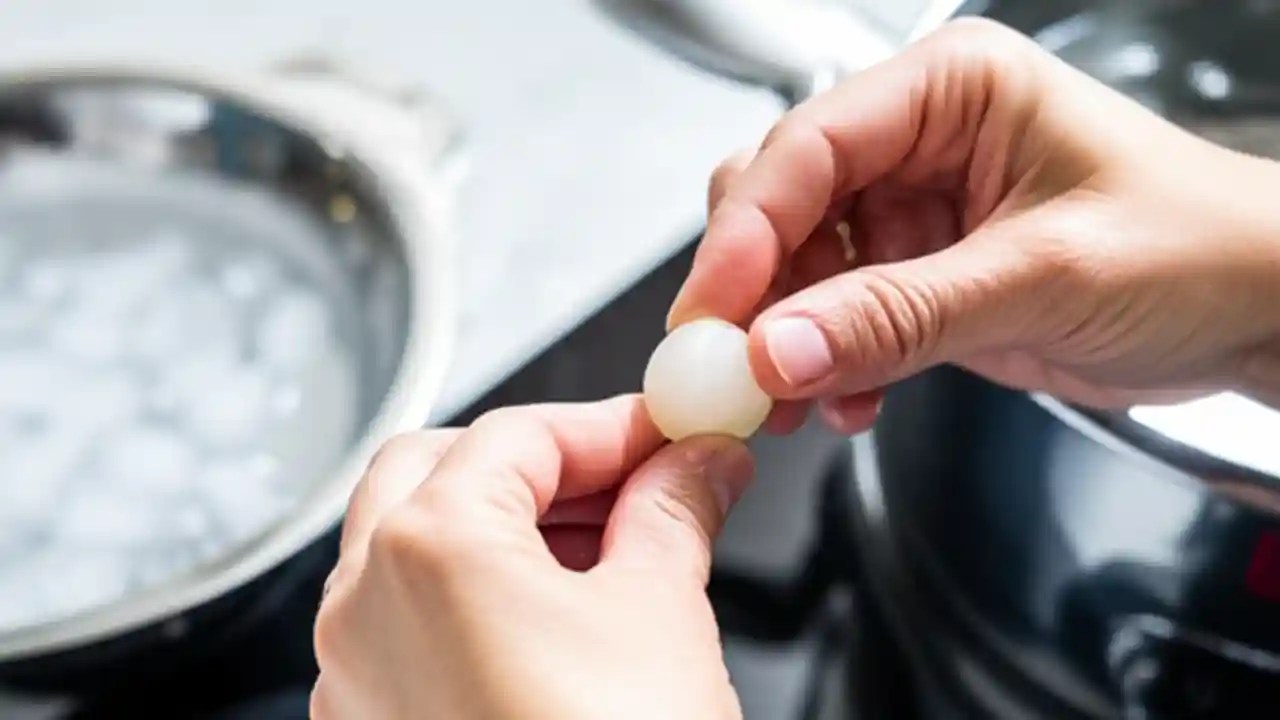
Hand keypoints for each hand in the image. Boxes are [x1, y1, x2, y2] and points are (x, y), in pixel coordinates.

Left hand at [310, 396, 751, 719]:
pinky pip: (413, 621)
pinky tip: (559, 619)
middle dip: (546, 464)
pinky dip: (480, 594)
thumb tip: (697, 465)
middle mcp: (365, 603)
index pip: (521, 434)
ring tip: (613, 548)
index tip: (672, 436)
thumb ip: (674, 510)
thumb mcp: (662, 611)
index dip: (611, 426)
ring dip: (512, 526)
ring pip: (417, 544)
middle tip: (636, 478)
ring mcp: (357, 671)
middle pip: (444, 468)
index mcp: (430, 548)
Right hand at [670, 17, 1279, 433]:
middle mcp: (919, 140)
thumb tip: (778, 349)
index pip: (809, 147)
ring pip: (794, 267)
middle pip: (781, 202)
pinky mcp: (916, 275)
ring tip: (789, 399)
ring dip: (782, 339)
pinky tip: (845, 399)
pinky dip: (824, 363)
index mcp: (952, 89)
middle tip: (733, 366)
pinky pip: (833, 316)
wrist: (1257, 313)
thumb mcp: (1043, 278)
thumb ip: (901, 314)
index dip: (747, 231)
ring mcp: (913, 211)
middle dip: (751, 289)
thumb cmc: (1196, 249)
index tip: (715, 313)